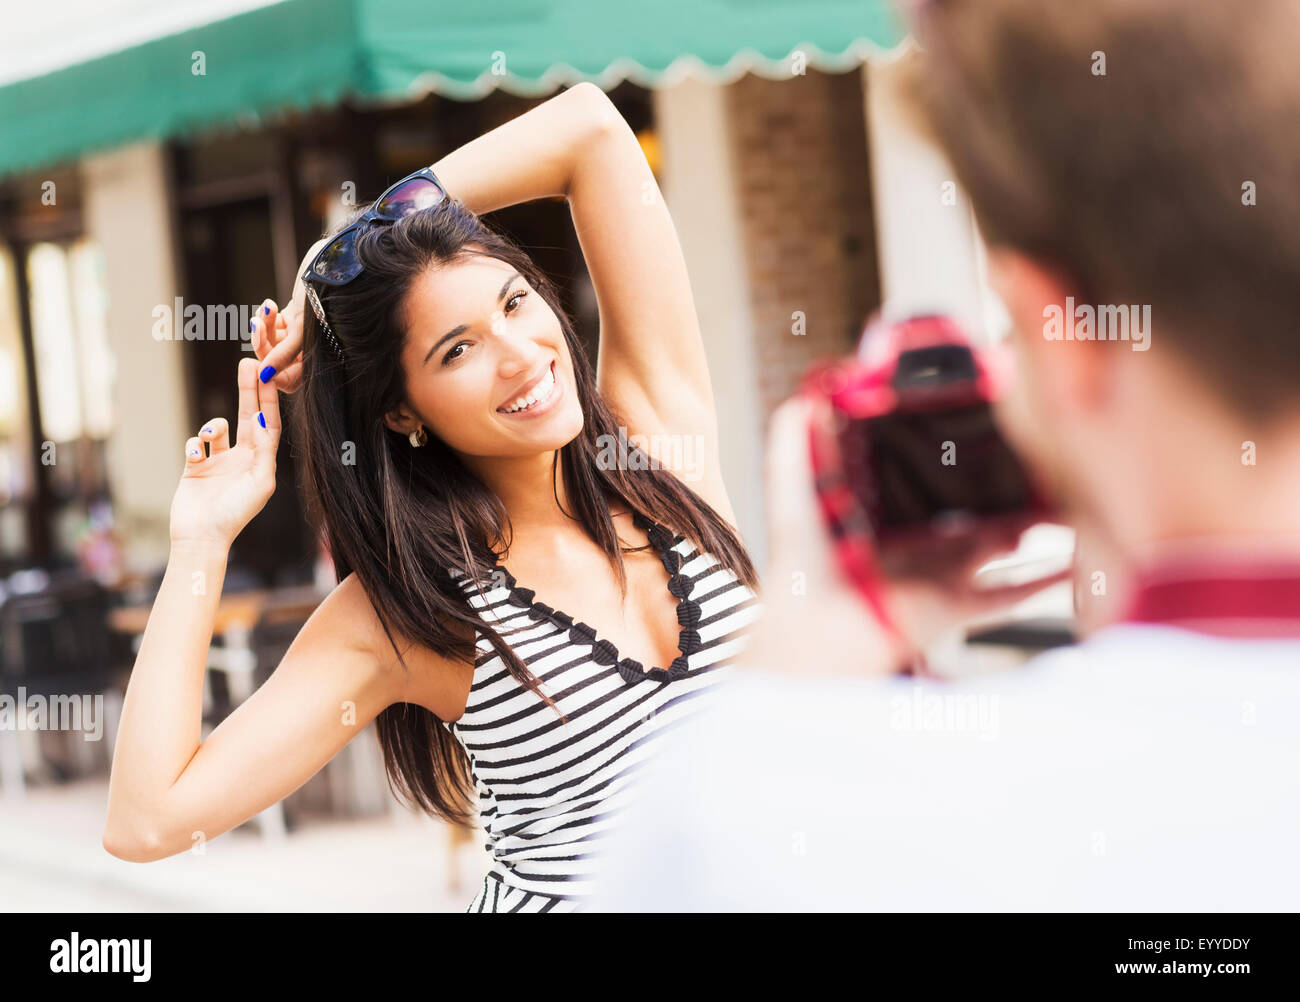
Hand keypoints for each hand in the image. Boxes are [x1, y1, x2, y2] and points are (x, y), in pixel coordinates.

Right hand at [169, 357, 281, 547]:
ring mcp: (219, 461)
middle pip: (247, 416)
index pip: (269, 424)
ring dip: (213, 425)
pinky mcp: (196, 466)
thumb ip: (265, 451)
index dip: (270, 399)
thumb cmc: (235, 514)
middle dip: (248, 391)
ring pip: (217, 427)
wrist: (201, 537)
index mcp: (261, 462)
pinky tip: (196, 457)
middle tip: (248, 362)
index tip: (270, 374)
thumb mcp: (260, 482)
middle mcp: (243, 458)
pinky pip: (195, 443)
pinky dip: (195, 444)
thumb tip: (265, 421)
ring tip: (209, 434)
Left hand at [251, 238, 329, 393]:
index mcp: (321, 360)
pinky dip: (268, 317)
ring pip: (271, 343)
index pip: (291, 380)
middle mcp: (311, 351)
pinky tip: (269, 305)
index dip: (274, 376)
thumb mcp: (303, 327)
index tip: (259, 367)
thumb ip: (283, 354)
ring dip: (264, 328)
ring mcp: (302, 335)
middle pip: (276, 362)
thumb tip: (264, 376)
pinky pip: (272, 326)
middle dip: (264, 346)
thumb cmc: (326, 296)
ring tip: (265, 311)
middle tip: (256, 326)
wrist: (333, 263)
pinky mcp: (294, 319)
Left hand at [747, 393, 1071, 677]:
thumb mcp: (792, 492)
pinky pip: (1012, 596)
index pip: (922, 481)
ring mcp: (940, 577)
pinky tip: (1077, 563)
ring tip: (1071, 499)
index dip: (949, 458)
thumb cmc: (800, 567)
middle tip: (1034, 457)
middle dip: (1002, 488)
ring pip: (1001, 548)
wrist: (814, 631)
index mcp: (881, 519)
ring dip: (1034, 526)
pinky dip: (1046, 581)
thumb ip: (795, 443)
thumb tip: (804, 394)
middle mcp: (916, 547)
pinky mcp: (956, 607)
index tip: (978, 426)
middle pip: (971, 512)